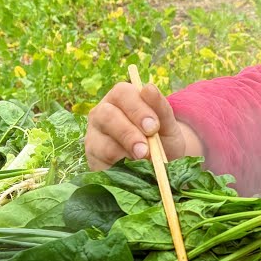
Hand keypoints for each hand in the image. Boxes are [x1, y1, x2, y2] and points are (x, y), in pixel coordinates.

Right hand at [84, 82, 201, 169]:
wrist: (161, 166)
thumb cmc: (162, 138)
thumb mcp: (167, 124)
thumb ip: (160, 107)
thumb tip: (149, 88)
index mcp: (121, 98)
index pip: (122, 93)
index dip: (138, 109)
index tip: (154, 127)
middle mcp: (101, 113)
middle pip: (107, 116)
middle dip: (128, 133)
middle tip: (146, 150)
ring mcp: (93, 137)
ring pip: (101, 143)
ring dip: (124, 154)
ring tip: (143, 162)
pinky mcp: (92, 160)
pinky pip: (101, 165)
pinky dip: (119, 169)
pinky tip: (133, 172)